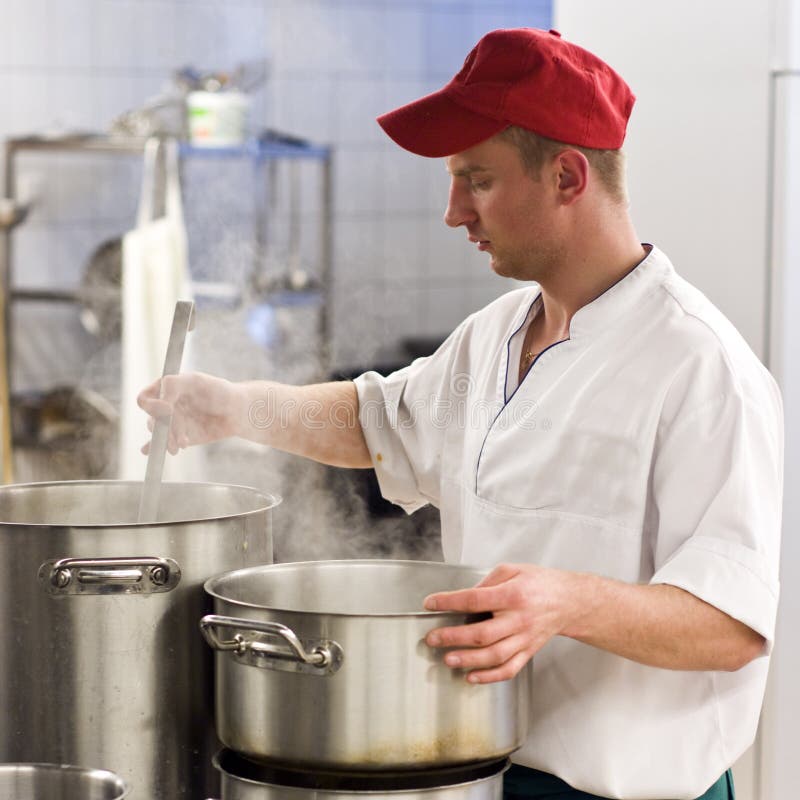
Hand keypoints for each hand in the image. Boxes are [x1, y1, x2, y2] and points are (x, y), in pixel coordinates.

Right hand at [137, 372, 241, 454]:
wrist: (238, 412)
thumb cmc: (219, 392)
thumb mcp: (196, 381)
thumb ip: (174, 386)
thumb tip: (160, 403)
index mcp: (166, 389)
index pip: (145, 399)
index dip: (151, 406)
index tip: (168, 409)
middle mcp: (165, 406)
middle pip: (152, 420)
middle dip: (165, 428)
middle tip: (180, 435)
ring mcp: (171, 423)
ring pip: (158, 435)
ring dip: (168, 440)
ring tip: (183, 443)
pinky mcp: (178, 438)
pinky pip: (160, 444)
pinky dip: (151, 448)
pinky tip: (147, 451)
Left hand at [423, 563, 579, 683]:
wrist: (569, 601)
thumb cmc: (538, 583)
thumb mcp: (512, 570)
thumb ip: (488, 582)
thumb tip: (465, 596)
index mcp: (512, 595)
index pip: (475, 599)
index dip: (449, 602)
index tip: (430, 603)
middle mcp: (518, 619)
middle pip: (482, 633)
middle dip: (453, 637)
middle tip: (432, 638)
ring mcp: (524, 639)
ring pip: (494, 656)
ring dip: (468, 660)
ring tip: (448, 660)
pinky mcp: (528, 652)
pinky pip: (509, 669)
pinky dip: (489, 677)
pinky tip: (472, 677)